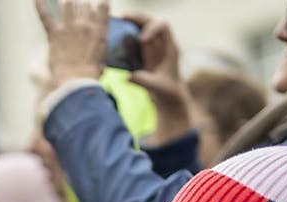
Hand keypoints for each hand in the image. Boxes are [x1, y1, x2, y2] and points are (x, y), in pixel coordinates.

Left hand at [35, 0, 108, 88]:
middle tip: (78, 15)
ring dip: (67, 3)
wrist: (75, 82)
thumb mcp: (101, 59)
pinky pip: (45, 16)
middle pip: (84, 5)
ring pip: (67, 4)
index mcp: (100, 31)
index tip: (100, 4)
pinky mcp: (54, 34)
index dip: (101, 4)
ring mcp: (68, 28)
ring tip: (66, 3)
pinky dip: (40, 6)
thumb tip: (95, 46)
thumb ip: (98, 47)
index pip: (103, 7)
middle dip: (82, 7)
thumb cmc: (89, 75)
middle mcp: (85, 25)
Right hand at [122, 13, 192, 143]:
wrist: (170, 98)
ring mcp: (153, 47)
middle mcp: (162, 44)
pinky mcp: (144, 53)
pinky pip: (135, 38)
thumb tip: (130, 76)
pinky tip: (116, 35)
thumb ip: (145, 81)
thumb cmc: (167, 92)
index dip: (152, 29)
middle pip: (151, 22)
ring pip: (143, 27)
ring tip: (118, 21)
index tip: (141, 40)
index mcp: (170, 48)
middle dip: (138, 18)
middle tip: (123, 17)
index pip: (163, 27)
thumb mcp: (156, 88)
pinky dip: (127, 33)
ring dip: (132, 22)